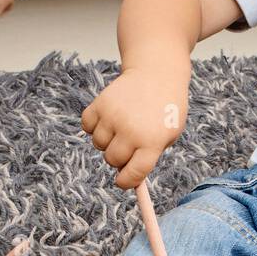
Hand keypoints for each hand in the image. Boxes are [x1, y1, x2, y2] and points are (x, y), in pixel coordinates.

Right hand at [81, 68, 187, 188]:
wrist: (157, 73)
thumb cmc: (165, 109)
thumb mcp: (169, 135)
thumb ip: (149, 156)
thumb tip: (127, 178)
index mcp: (152, 142)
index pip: (133, 174)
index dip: (126, 182)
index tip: (123, 181)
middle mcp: (131, 131)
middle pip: (112, 160)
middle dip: (119, 157)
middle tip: (129, 143)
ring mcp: (113, 117)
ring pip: (99, 144)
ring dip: (107, 140)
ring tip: (122, 125)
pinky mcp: (100, 104)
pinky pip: (87, 127)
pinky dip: (95, 125)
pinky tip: (109, 117)